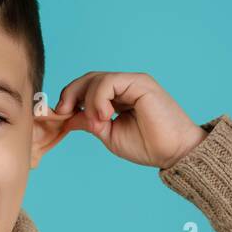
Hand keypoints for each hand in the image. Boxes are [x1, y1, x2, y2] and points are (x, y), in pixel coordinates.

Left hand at [46, 72, 204, 168]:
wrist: (173, 152)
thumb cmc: (147, 145)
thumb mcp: (108, 133)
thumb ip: (88, 121)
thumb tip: (66, 115)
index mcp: (117, 97)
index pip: (86, 89)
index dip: (69, 98)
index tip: (58, 114)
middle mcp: (124, 86)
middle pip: (88, 78)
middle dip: (70, 93)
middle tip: (62, 112)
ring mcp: (132, 82)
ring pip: (96, 79)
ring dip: (87, 100)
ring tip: (96, 122)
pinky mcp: (139, 82)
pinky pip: (109, 82)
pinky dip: (99, 98)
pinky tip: (104, 115)